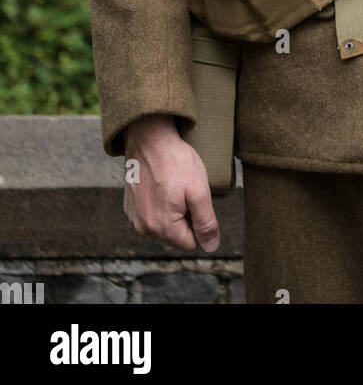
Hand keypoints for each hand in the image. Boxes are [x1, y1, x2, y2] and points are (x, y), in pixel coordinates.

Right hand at [123, 114, 220, 253]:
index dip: (198, 222)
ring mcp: (134, 217)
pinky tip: (161, 183)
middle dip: (185, 216)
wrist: (149, 138)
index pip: (191, 243)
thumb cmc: (176, 162)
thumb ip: (206, 223)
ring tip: (172, 184)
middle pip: (176, 235)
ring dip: (172, 209)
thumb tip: (211, 247)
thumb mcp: (199, 191)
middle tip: (184, 190)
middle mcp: (143, 228)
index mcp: (162, 228)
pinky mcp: (130, 205)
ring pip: (164, 224)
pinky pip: (151, 213)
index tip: (194, 199)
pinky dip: (159, 202)